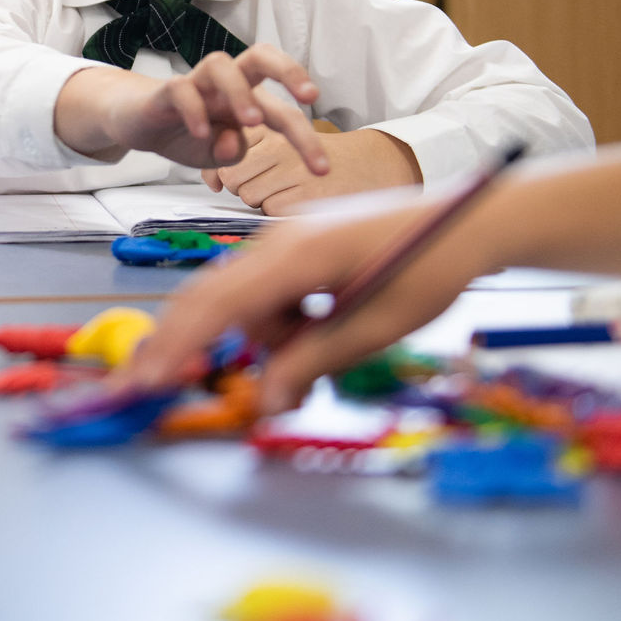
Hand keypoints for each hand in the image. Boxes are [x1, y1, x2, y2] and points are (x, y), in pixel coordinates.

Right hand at [76, 45, 329, 173]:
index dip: (305, 139)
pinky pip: (181, 89)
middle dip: (290, 71)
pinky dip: (194, 110)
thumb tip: (231, 143)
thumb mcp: (215, 155)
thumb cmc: (186, 135)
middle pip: (261, 55)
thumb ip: (231, 153)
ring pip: (221, 63)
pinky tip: (200, 133)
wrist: (139, 126)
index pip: (283, 112)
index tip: (321, 169)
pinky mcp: (166, 91)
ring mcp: (196, 83)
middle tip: (310, 97)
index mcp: (247, 99)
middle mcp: (226, 84)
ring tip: (251, 122)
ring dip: (241, 91)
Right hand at [117, 197, 490, 414]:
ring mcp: (288, 239)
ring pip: (247, 300)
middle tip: (155, 382)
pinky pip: (271, 290)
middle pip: (214, 296)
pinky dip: (283, 322)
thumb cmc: (430, 268)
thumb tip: (269, 400)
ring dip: (266, 339)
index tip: (150, 379)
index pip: (219, 304)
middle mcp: (279, 241)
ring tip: (320, 361)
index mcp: (295, 256)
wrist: (470, 220)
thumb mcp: (374, 325)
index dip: (180, 344)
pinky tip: (322, 329)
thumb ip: (314, 361)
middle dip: (185, 341)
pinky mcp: (302, 245)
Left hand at [202, 126, 421, 213]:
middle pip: (232, 177)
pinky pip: (271, 210)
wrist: (370, 165)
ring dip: (260, 200)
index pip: (225, 153)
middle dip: (241, 186)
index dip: (224, 169)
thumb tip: (211, 181)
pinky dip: (279, 211)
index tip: (233, 174)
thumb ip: (244, 152)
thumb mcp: (281, 140)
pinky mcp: (307, 196)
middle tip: (266, 183)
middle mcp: (279, 145)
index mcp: (270, 127)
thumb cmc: (315, 157)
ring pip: (249, 195)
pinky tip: (298, 199)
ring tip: (285, 189)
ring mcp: (294, 171)